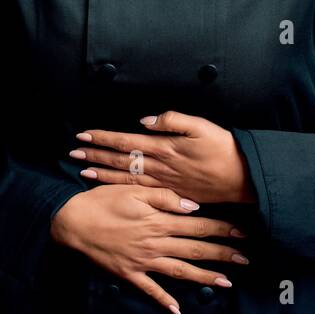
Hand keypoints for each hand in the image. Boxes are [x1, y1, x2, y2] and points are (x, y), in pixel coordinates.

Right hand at [49, 184, 248, 313]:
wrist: (72, 221)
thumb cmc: (102, 200)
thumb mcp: (133, 189)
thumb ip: (164, 197)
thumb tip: (192, 207)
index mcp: (158, 220)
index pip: (198, 225)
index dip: (222, 228)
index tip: (242, 231)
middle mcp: (154, 243)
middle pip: (195, 249)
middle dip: (222, 254)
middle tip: (245, 258)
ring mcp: (142, 261)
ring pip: (180, 271)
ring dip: (204, 277)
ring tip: (227, 282)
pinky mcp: (129, 273)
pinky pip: (150, 290)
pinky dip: (164, 300)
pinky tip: (178, 310)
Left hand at [71, 110, 257, 205]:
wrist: (241, 178)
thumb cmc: (223, 149)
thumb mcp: (201, 126)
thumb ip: (172, 120)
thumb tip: (145, 120)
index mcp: (164, 147)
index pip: (126, 141)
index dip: (103, 138)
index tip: (83, 135)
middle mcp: (159, 166)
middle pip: (120, 160)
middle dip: (95, 155)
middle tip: (73, 152)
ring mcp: (163, 182)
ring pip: (125, 177)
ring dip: (102, 173)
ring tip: (82, 171)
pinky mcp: (169, 193)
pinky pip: (137, 191)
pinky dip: (119, 189)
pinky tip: (108, 188)